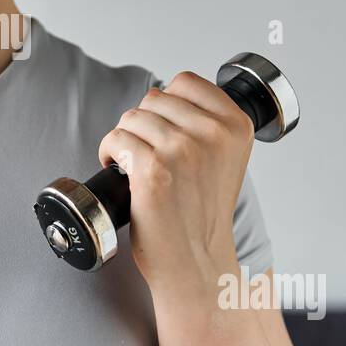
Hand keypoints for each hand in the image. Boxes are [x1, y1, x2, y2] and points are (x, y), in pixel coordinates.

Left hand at [98, 71, 254, 303]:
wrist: (197, 263)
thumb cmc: (203, 215)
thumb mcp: (227, 159)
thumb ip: (209, 125)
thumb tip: (168, 97)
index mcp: (236, 126)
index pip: (186, 81)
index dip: (167, 104)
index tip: (164, 128)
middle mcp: (213, 134)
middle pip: (155, 98)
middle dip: (144, 123)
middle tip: (147, 153)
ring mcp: (183, 151)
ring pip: (132, 117)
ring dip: (125, 138)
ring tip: (133, 164)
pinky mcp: (153, 170)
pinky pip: (116, 138)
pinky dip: (109, 152)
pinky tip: (119, 170)